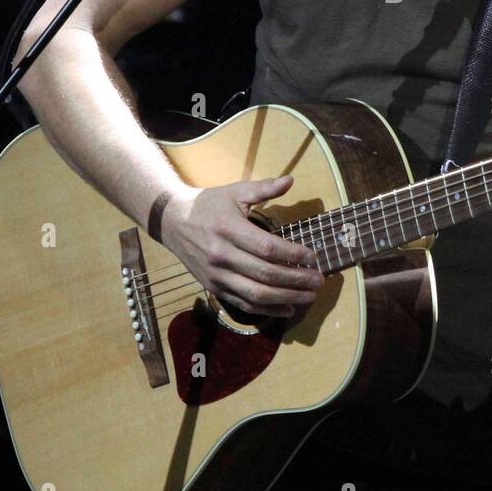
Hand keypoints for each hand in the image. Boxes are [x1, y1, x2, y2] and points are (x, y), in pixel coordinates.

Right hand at [159, 175, 323, 317]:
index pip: (267, 248)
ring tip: (309, 296)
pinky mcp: (214, 288)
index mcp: (229, 229)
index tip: (313, 257)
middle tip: (318, 280)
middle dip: (296, 280)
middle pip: (265, 274)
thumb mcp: (235, 191)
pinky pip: (244, 304)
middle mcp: (222, 255)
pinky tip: (287, 309)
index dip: (293, 255)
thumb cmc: (208, 205)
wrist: (172, 222)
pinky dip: (267, 310)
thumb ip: (264, 188)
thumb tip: (290, 180)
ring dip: (286, 298)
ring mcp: (217, 275)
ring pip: (256, 294)